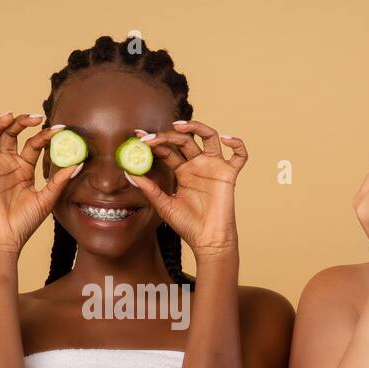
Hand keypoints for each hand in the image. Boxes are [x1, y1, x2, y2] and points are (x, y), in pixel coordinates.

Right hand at [0, 111, 77, 254]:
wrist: (6, 237)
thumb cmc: (25, 222)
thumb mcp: (47, 198)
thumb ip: (60, 180)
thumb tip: (79, 162)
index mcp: (24, 168)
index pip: (34, 143)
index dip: (45, 134)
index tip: (60, 129)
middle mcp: (8, 163)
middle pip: (12, 133)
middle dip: (22, 121)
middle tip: (37, 117)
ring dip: (0, 122)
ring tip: (11, 116)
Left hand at [123, 120, 244, 260]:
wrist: (206, 241)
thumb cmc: (187, 225)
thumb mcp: (163, 205)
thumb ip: (149, 188)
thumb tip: (129, 172)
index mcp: (182, 171)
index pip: (168, 150)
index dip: (154, 142)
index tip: (137, 137)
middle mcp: (198, 165)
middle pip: (184, 140)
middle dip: (166, 135)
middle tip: (149, 138)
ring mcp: (214, 167)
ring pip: (209, 137)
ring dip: (196, 126)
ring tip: (178, 126)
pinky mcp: (228, 174)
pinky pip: (239, 155)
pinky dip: (237, 144)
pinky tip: (226, 139)